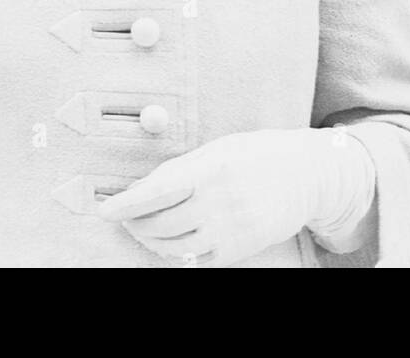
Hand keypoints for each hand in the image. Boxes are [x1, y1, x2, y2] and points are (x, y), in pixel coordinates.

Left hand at [96, 126, 372, 266]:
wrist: (305, 174)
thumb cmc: (256, 154)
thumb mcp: (218, 149)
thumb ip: (183, 169)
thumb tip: (144, 187)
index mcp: (210, 169)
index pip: (157, 191)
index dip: (127, 203)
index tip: (105, 210)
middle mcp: (219, 201)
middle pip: (162, 223)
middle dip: (135, 223)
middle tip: (122, 217)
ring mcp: (232, 229)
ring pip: (177, 246)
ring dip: (152, 241)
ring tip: (142, 230)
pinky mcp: (241, 249)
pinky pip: (200, 260)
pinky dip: (178, 254)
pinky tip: (170, 244)